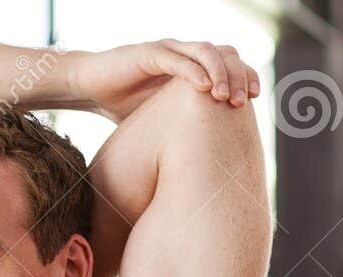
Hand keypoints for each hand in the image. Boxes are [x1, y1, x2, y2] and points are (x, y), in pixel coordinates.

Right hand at [76, 39, 260, 120]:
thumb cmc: (121, 104)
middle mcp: (182, 54)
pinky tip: (203, 89)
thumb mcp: (159, 118)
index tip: (255, 100)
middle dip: (239, 75)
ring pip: (205, 52)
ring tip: (226, 98)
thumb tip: (202, 159)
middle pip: (224, 53)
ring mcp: (167, 51)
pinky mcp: (147, 54)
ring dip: (219, 74)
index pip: (228, 63)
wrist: (87, 86)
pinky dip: (193, 72)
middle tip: (245, 101)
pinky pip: (176, 59)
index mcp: (190, 67)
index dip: (245, 76)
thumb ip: (182, 126)